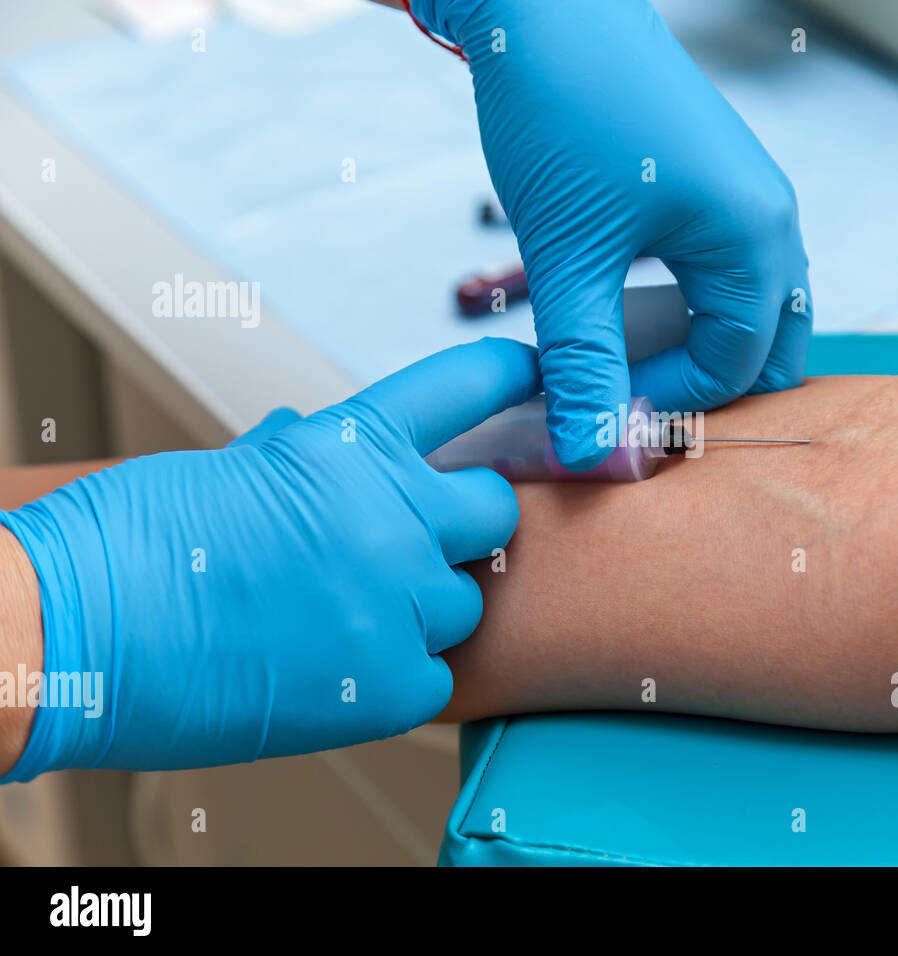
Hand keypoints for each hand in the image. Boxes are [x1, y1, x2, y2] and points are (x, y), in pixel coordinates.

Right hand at [0, 338, 539, 779]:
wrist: (75, 631)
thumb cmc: (135, 542)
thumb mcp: (236, 467)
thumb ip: (311, 461)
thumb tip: (323, 443)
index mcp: (351, 448)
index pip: (462, 388)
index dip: (507, 374)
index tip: (536, 370)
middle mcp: (394, 518)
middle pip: (494, 511)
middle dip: (465, 522)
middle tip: (415, 541)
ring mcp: (397, 606)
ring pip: (464, 602)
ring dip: (423, 607)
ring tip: (346, 617)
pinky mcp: (389, 688)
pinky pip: (435, 674)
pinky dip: (399, 674)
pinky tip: (337, 668)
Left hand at [443, 0, 812, 468]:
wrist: (547, 7)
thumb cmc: (562, 114)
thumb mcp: (569, 257)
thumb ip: (585, 362)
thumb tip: (591, 451)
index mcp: (754, 238)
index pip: (736, 365)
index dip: (672, 403)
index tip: (604, 414)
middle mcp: (772, 218)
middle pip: (772, 344)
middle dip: (709, 386)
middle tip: (633, 402)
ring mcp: (753, 196)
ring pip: (756, 309)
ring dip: (702, 348)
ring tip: (627, 363)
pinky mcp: (722, 183)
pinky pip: (734, 270)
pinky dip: (696, 308)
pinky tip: (633, 310)